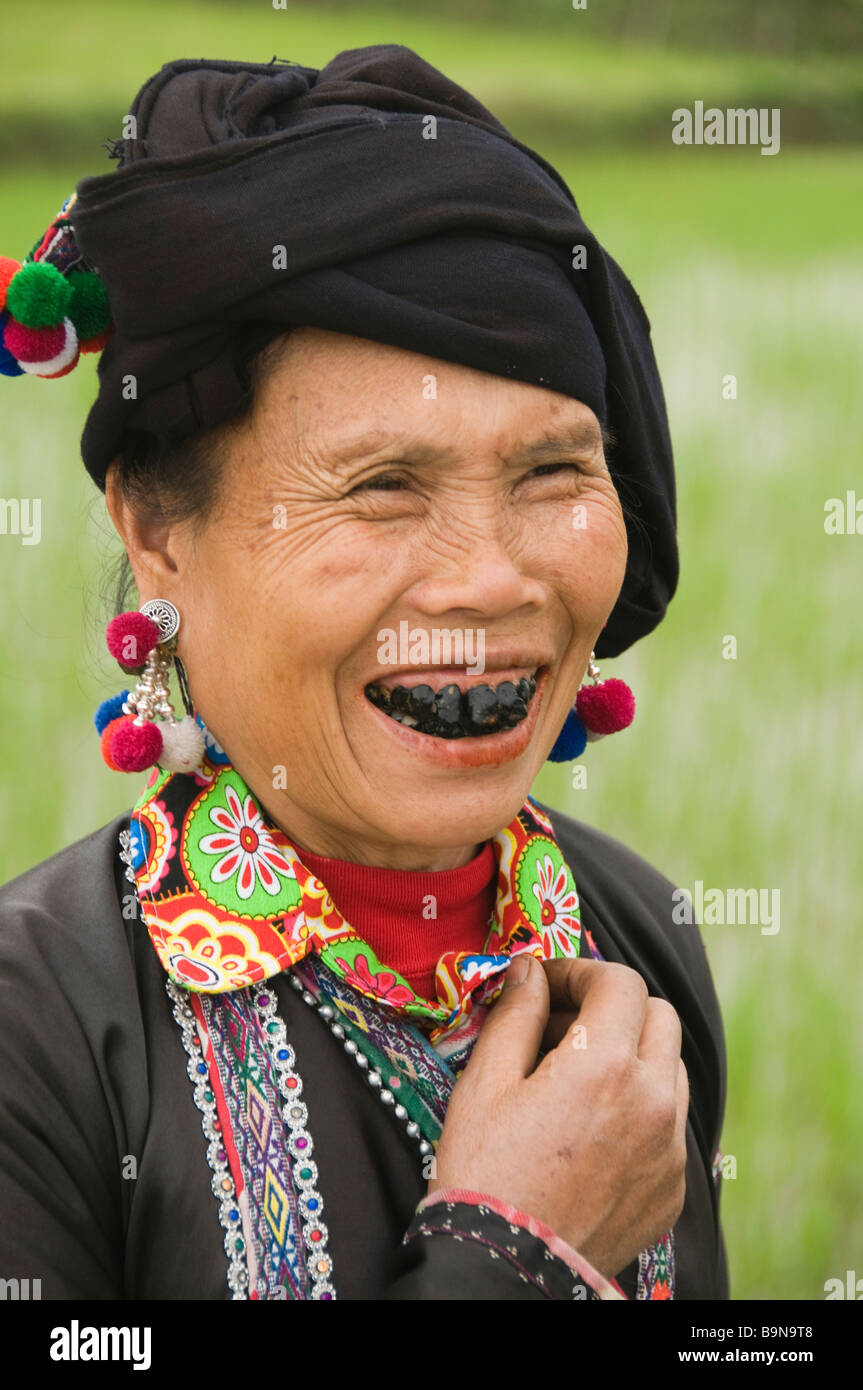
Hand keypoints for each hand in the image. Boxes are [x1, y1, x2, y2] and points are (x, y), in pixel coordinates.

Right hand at [428, 955, 688, 1278]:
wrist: (505, 1269)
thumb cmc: (485, 1173)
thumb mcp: (485, 1083)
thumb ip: (516, 1015)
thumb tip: (530, 970)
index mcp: (606, 1066)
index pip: (621, 982)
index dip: (582, 971)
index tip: (549, 984)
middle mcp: (652, 1101)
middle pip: (659, 1016)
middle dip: (615, 1005)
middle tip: (565, 1024)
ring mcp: (669, 1148)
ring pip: (672, 1069)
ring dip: (634, 1054)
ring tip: (579, 1075)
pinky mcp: (671, 1187)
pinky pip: (670, 1124)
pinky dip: (640, 1107)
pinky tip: (593, 1127)